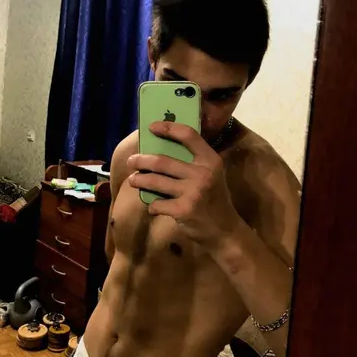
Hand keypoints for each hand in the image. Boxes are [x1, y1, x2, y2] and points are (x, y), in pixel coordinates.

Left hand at [127, 121, 240, 249]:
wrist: (224, 230)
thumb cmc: (213, 197)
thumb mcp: (211, 174)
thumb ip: (193, 161)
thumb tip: (161, 146)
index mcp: (210, 160)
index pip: (188, 135)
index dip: (168, 128)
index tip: (152, 127)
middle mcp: (202, 173)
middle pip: (162, 161)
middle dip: (141, 160)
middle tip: (131, 161)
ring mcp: (192, 192)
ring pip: (155, 181)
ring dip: (139, 180)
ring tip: (133, 180)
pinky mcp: (183, 210)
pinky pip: (157, 204)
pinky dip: (152, 205)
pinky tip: (154, 206)